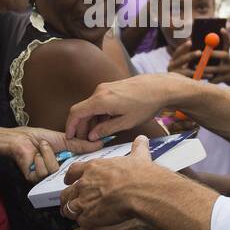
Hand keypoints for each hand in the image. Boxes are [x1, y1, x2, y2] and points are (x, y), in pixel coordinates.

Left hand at [0, 120, 102, 180]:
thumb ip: (81, 144)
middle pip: (68, 172)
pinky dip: (39, 160)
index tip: (92, 157)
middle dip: (62, 156)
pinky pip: (43, 172)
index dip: (84, 163)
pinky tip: (34, 155)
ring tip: (41, 148)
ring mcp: (46, 175)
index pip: (78, 167)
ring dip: (47, 154)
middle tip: (57, 148)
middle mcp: (56, 170)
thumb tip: (99, 144)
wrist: (20, 138)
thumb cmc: (38, 137)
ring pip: (54, 170)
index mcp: (64, 162)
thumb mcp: (64, 139)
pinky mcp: (35, 178)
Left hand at [60, 134, 167, 227]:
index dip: (70, 177)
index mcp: (94, 168)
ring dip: (72, 212)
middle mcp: (85, 183)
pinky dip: (84, 223)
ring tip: (73, 216)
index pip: (73, 170)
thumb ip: (137, 147)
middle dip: (67, 198)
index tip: (69, 180)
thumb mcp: (138, 156)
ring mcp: (85, 200)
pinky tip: (89, 224)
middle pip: (68, 192)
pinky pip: (81, 221)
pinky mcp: (90, 215)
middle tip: (68, 202)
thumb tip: (142, 139)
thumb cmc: (139, 174)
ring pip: (70, 208)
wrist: (141, 191)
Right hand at [66, 73, 185, 140]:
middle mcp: (99, 91)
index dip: (71, 126)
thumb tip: (91, 135)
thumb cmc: (146, 104)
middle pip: (82, 110)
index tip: (70, 137)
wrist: (160, 87)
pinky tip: (106, 124)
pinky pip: (98, 102)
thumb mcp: (126, 122)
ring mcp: (105, 88)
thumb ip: (106, 129)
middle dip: (81, 126)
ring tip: (98, 135)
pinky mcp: (111, 87)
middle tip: (85, 141)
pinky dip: (98, 114)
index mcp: (101, 100)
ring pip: (90, 107)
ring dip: (91, 121)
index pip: (76, 113)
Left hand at [169, 40, 229, 89]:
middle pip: (223, 55)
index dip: (226, 36)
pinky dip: (208, 81)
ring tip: (195, 68)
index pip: (228, 43)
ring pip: (216, 69)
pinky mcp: (227, 79)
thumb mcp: (223, 59)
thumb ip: (214, 54)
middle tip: (200, 53)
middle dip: (211, 54)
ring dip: (205, 69)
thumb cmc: (226, 67)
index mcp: (228, 54)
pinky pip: (215, 80)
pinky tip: (202, 81)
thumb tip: (202, 46)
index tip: (222, 28)